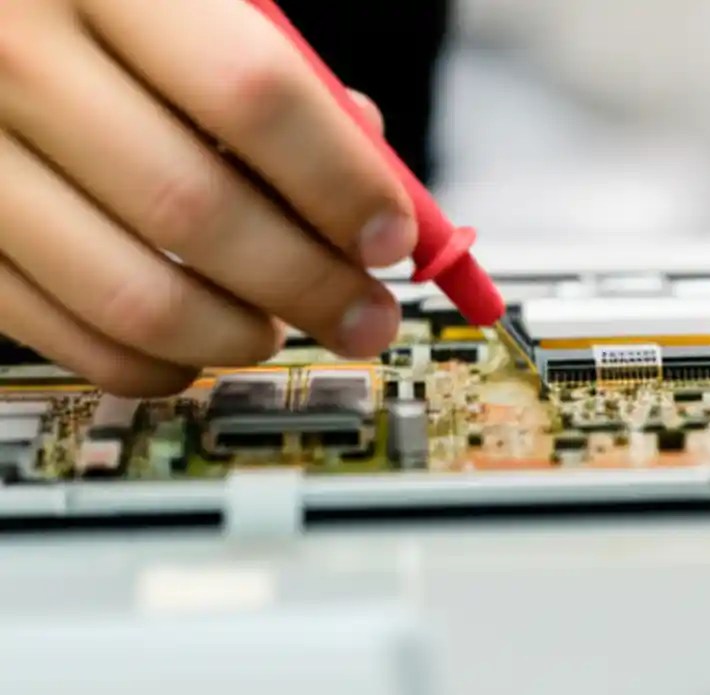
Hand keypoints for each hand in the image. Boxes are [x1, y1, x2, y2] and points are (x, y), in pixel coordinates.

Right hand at [0, 0, 411, 396]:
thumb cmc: (102, 9)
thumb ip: (280, 66)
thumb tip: (370, 178)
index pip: (253, 95)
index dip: (341, 182)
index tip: (392, 237)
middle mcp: (19, 59)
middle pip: (196, 208)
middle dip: (310, 285)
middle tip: (368, 317)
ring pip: (130, 293)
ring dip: (234, 335)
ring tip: (278, 331)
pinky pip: (58, 334)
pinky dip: (149, 364)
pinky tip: (198, 353)